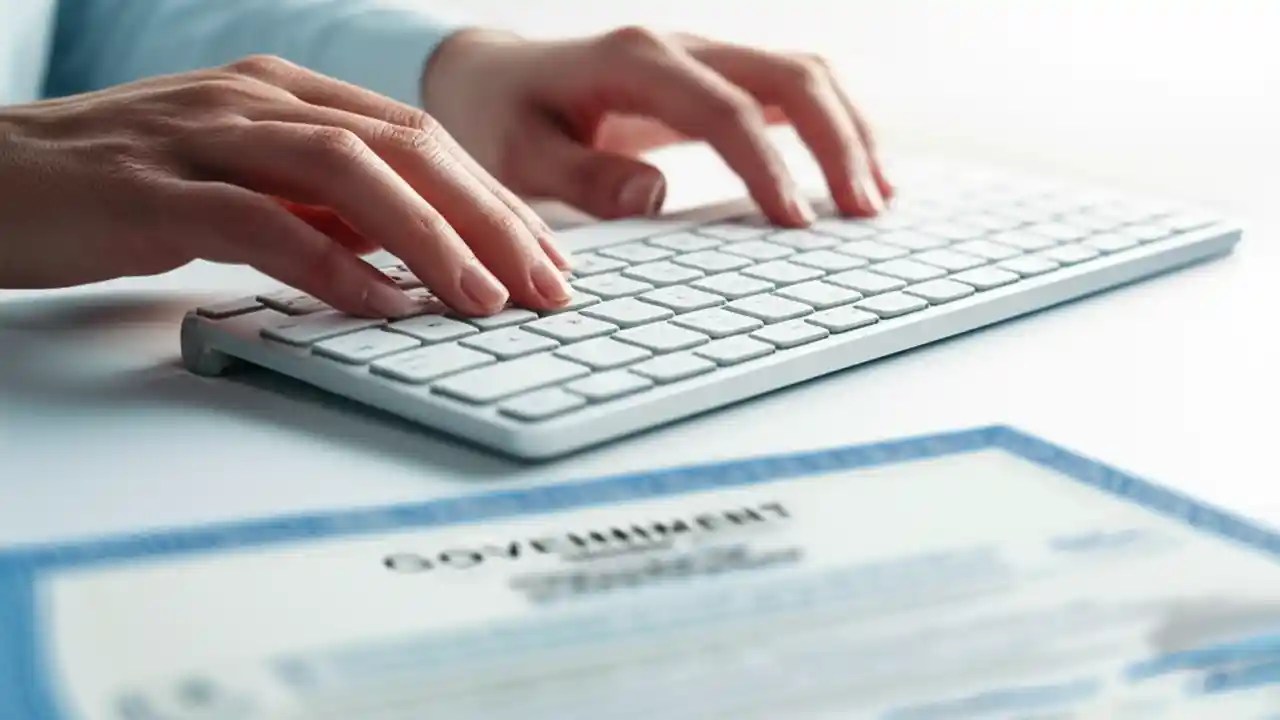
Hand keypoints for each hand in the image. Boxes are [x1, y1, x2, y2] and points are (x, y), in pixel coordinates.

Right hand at [0, 56, 572, 315]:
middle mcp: (257, 100)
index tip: (549, 257)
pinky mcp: (152, 188)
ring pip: (346, 171)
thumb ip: (322, 209)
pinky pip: (257, 221)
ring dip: (428, 238)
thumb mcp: (246, 188)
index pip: (422, 139)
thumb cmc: (123, 190)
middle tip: (548, 286)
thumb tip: (408, 252)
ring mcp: (204, 136)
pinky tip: (379, 305)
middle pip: (406, 147)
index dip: (495, 199)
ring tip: (484, 299)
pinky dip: (325, 263)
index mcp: (288, 95)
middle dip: (490, 219)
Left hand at [423, 27, 893, 225]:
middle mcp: (679, 48)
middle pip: (786, 76)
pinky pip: (787, 91)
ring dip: (846, 131)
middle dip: (834, 142)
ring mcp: (701, 57)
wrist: (489, 78)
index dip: (769, 165)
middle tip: (862, 212)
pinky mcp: (711, 78)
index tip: (797, 223)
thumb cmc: (500, 121)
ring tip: (877, 198)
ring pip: (800, 75)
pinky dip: (828, 128)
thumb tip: (655, 194)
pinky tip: (854, 173)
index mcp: (634, 61)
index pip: (725, 110)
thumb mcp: (520, 155)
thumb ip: (581, 175)